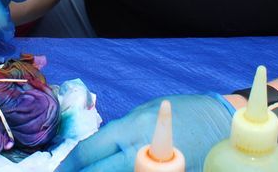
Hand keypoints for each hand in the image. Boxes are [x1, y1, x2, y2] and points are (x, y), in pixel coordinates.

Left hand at [58, 93, 233, 170]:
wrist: (220, 122)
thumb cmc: (181, 112)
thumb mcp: (144, 113)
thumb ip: (121, 132)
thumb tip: (98, 149)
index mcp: (130, 129)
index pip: (90, 151)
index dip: (70, 165)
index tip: (58, 171)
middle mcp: (139, 151)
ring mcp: (155, 168)